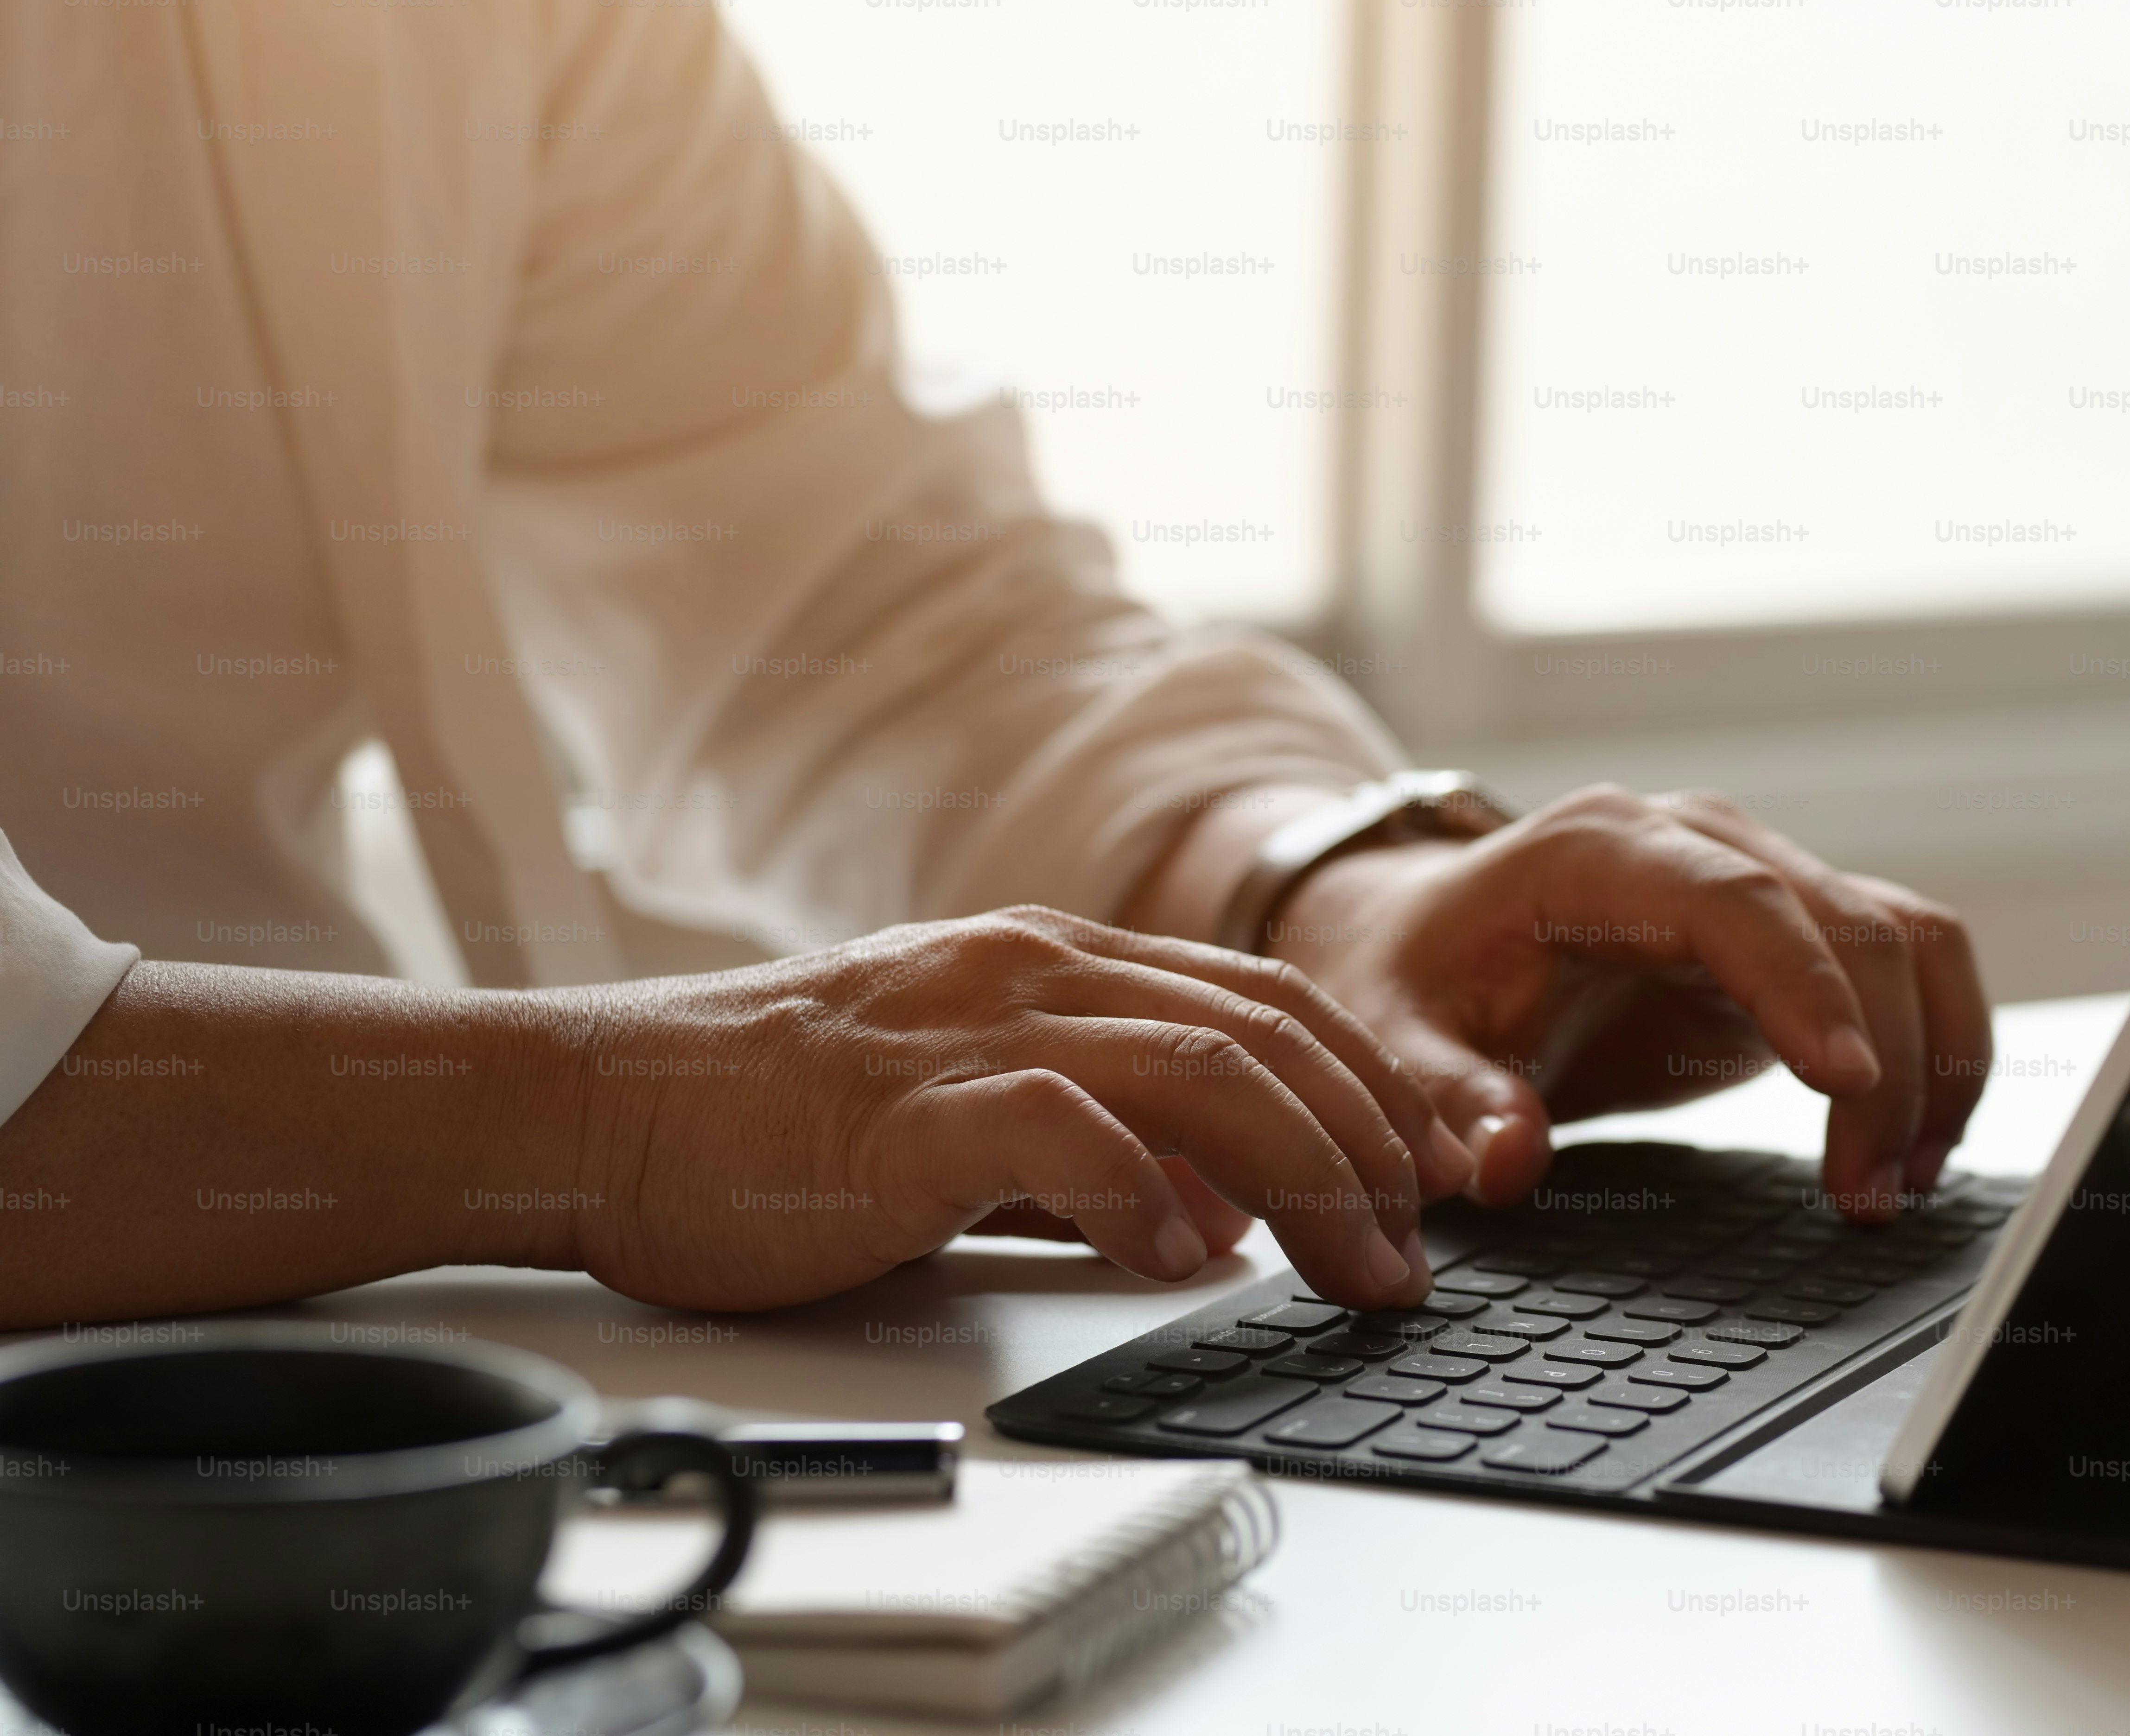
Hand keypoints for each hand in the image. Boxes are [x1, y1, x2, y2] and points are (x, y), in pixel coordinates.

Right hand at [549, 907, 1468, 1308]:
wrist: (599, 1106)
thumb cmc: (776, 1117)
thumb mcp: (971, 1101)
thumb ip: (1093, 1133)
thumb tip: (1219, 1207)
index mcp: (1056, 961)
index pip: (1271, 1004)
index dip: (1375, 1087)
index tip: (1433, 1179)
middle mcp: (1030, 972)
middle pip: (1267, 1036)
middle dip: (1372, 1145)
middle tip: (1421, 1248)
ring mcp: (969, 1033)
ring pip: (1201, 1072)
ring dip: (1305, 1176)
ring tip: (1355, 1264)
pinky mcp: (903, 1112)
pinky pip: (1059, 1131)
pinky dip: (1145, 1194)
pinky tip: (1189, 1257)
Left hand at [1260, 786, 1991, 1216]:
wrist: (1418, 936)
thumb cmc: (1408, 981)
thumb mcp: (1391, 1043)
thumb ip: (1448, 1101)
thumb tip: (1505, 1162)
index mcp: (1601, 851)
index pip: (1737, 901)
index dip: (1801, 986)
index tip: (1845, 1084)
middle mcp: (1700, 842)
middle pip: (1847, 924)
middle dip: (1882, 1063)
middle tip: (1866, 1194)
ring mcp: (1760, 876)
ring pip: (1904, 937)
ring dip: (1929, 1057)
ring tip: (1901, 1180)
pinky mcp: (1795, 928)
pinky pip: (1907, 963)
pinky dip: (1935, 1047)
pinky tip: (1916, 1143)